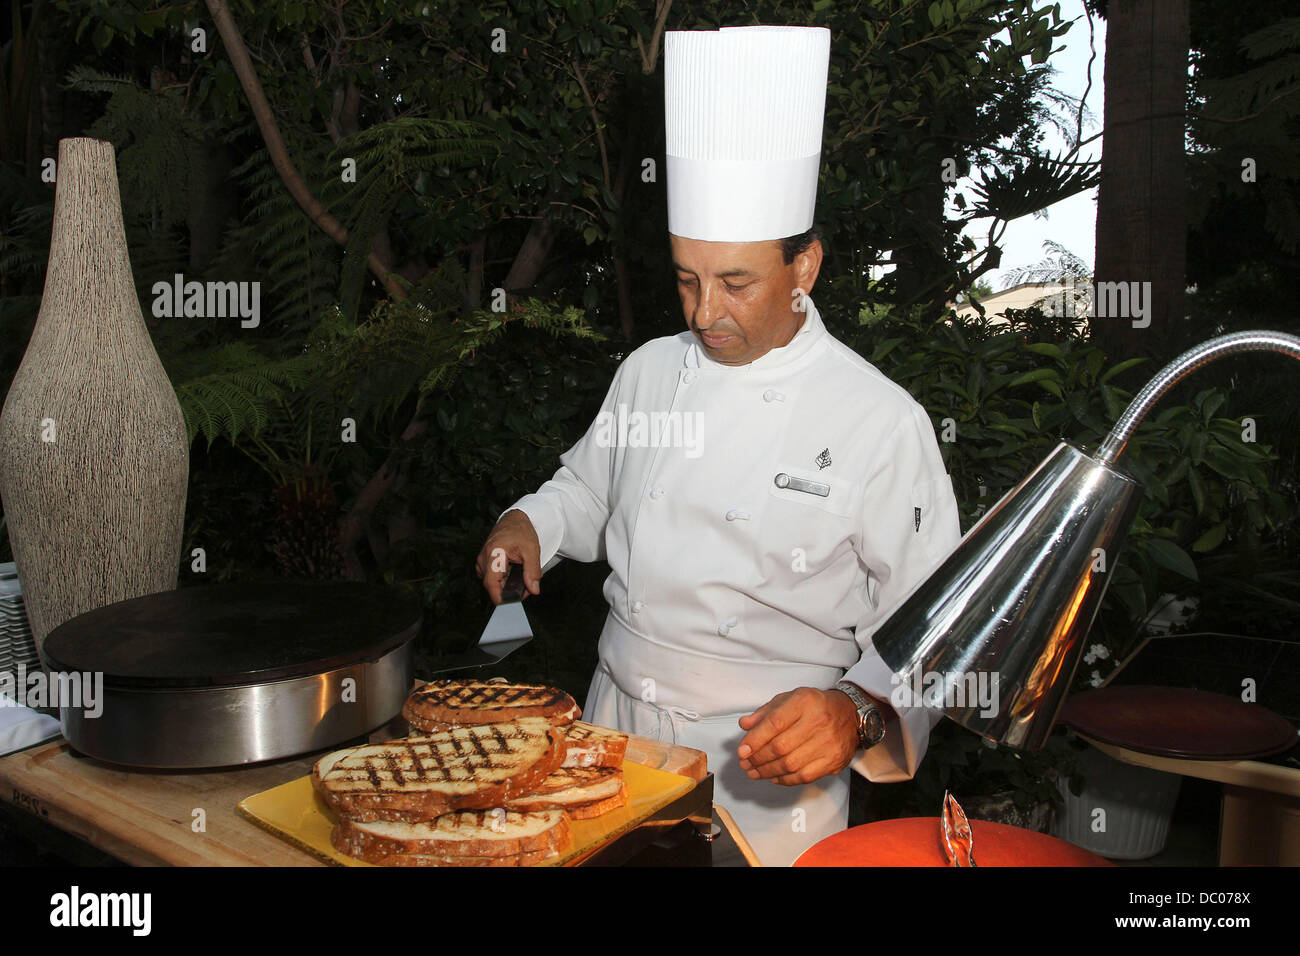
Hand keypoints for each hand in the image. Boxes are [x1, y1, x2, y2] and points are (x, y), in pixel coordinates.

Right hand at [473, 510, 542, 603]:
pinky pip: (491, 577)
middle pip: (492, 585)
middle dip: (508, 591)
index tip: (511, 603)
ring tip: (522, 578)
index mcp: (493, 554)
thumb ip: (532, 571)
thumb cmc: (521, 531)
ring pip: (491, 582)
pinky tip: (513, 574)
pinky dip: (502, 579)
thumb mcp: (532, 550)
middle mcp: (483, 558)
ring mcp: (482, 560)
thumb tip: (533, 589)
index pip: (491, 584)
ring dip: (505, 585)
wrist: (514, 519)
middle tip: (527, 587)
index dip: (500, 597)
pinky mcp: (484, 561)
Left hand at [736, 687, 859, 785]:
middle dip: (758, 759)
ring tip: (755, 772)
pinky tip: (774, 777)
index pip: (774, 723)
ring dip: (768, 772)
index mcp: (804, 702)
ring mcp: (828, 743)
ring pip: (790, 764)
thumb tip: (745, 725)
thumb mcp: (790, 699)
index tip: (742, 751)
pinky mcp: (834, 761)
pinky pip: (804, 776)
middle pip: (781, 747)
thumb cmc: (815, 706)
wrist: (850, 714)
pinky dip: (785, 779)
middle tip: (745, 764)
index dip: (755, 740)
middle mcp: (818, 721)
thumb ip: (766, 712)